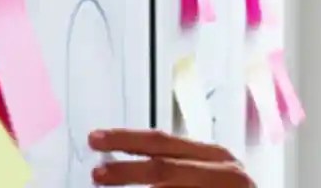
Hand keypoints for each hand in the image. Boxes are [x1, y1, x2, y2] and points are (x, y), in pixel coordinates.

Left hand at [89, 129, 255, 186]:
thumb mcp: (207, 174)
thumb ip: (176, 169)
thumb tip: (129, 167)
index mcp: (215, 155)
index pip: (162, 142)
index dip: (126, 139)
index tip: (97, 139)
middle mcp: (223, 169)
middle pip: (164, 166)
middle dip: (125, 170)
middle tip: (97, 172)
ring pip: (168, 185)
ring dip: (135, 182)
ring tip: (105, 182)